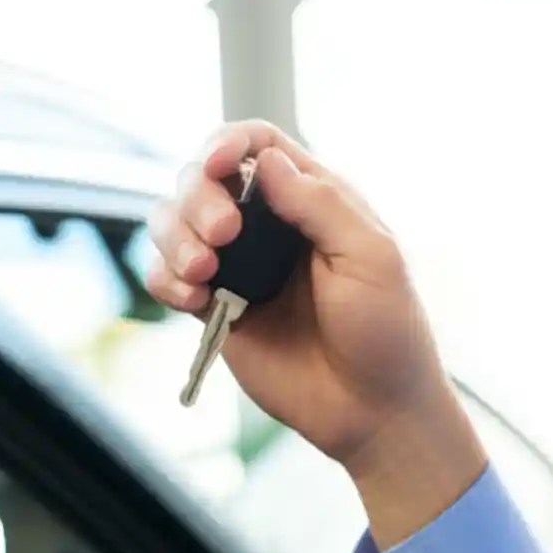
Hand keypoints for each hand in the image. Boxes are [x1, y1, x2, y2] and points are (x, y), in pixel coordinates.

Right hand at [145, 120, 486, 547]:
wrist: (374, 410)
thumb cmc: (388, 331)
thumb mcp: (371, 258)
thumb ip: (321, 205)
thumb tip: (266, 160)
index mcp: (316, 199)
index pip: (259, 144)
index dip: (228, 141)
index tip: (216, 165)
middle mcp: (273, 225)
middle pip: (204, 177)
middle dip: (197, 196)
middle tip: (223, 237)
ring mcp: (242, 265)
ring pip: (175, 221)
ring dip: (174, 235)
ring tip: (204, 273)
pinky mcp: (218, 307)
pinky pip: (169, 275)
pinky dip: (164, 277)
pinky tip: (191, 298)